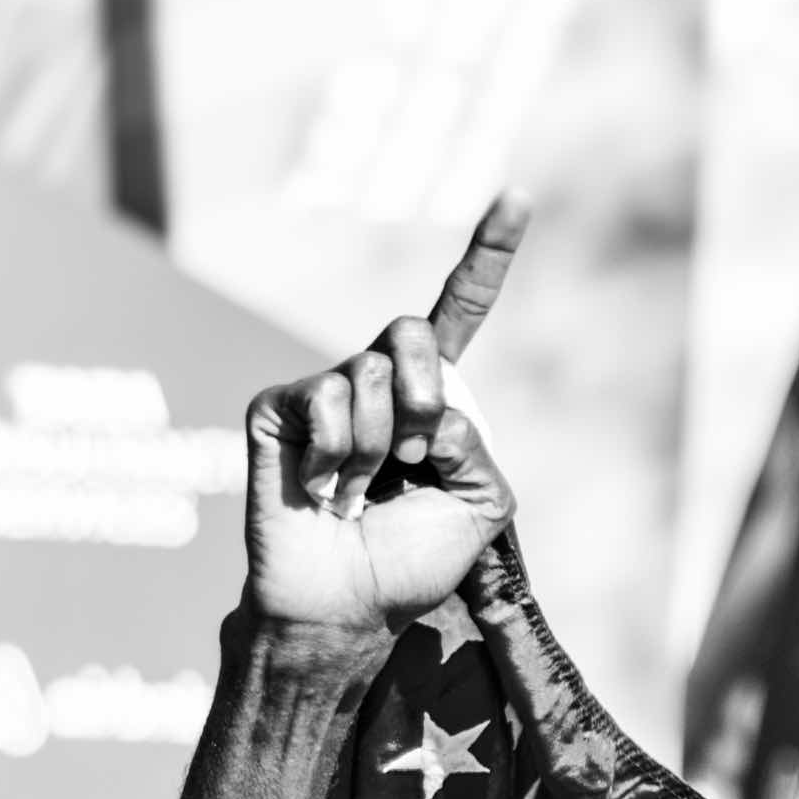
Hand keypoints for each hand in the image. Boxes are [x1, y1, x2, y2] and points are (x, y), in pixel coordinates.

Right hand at [243, 201, 527, 632]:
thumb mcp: (480, 504)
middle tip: (412, 459)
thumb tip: (429, 408)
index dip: (490, 252)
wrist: (347, 604)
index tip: (518, 195)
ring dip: (379, 448)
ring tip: (360, 493)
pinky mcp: (280, 406)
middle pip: (412, 330)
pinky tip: (324, 492)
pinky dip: (338, 456)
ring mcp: (326, 389)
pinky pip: (326, 400)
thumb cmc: (411, 560)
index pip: (463, 309)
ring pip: (368, 374)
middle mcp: (378, 378)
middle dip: (423, 396)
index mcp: (433, 393)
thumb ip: (476, 444)